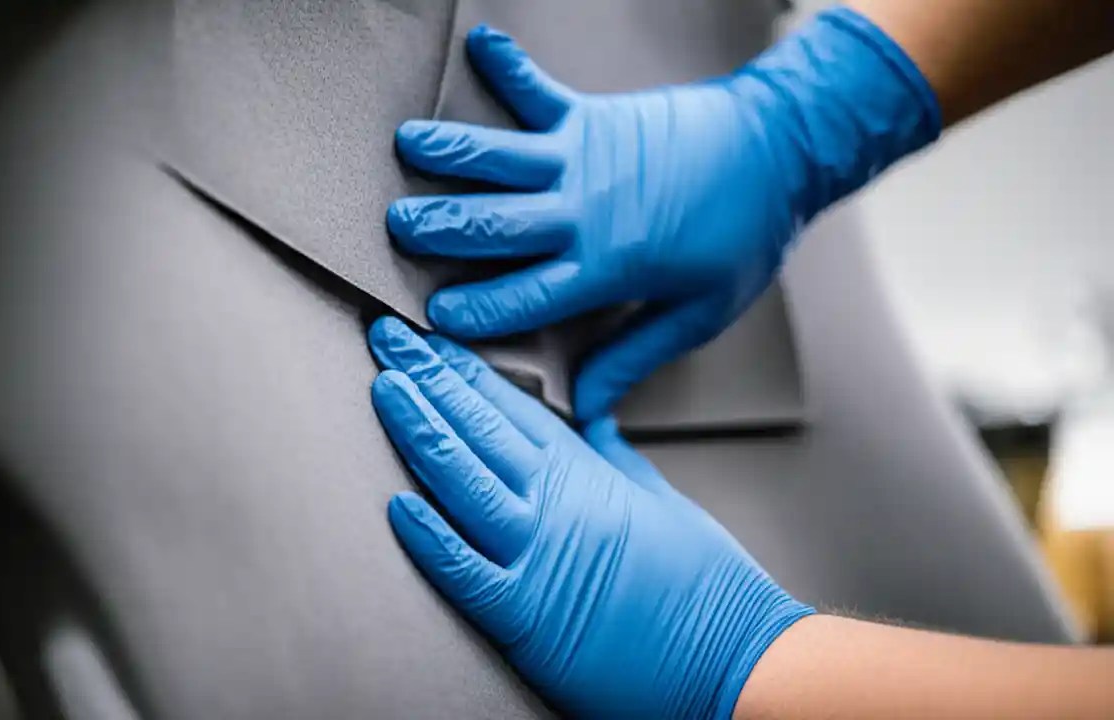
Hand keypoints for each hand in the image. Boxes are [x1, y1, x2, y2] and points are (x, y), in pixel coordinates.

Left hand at [367, 316, 812, 718]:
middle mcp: (557, 505)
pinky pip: (465, 571)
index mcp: (586, 474)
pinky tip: (400, 506)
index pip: (509, 404)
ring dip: (420, 431)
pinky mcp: (526, 618)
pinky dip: (430, 539)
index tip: (428, 338)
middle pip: (478, 427)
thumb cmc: (705, 588)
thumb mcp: (659, 499)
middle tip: (387, 338)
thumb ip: (613, 456)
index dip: (460, 366)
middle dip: (427, 377)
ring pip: (463, 481)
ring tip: (387, 389)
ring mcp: (539, 557)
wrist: (735, 657)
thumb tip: (592, 423)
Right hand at [389, 15, 939, 419]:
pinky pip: (538, 90)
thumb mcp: (698, 314)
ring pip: (500, 157)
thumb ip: (634, 357)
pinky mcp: (592, 117)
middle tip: (395, 230)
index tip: (435, 317)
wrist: (783, 151)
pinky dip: (507, 66)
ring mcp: (584, 159)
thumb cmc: (744, 236)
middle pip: (495, 225)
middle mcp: (584, 212)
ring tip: (405, 146)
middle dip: (440, 229)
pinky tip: (478, 42)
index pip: (523, 298)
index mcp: (606, 269)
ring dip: (450, 151)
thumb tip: (588, 409)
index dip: (475, 310)